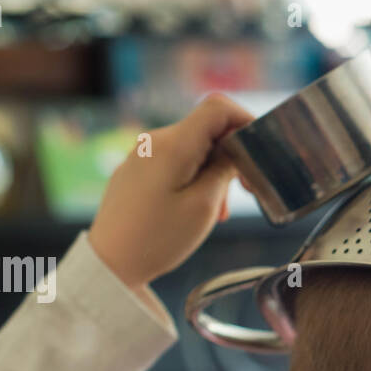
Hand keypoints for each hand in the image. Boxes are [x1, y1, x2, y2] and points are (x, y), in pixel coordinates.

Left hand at [88, 93, 253, 291]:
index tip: (260, 151)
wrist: (111, 262)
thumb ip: (224, 170)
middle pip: (207, 129)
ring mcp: (143, 153)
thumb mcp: (204, 206)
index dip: (245, 121)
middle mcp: (155, 140)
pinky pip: (174, 161)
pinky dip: (193, 177)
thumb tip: (234, 150)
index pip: (218, 107)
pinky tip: (194, 209)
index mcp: (174, 144)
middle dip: (231, 156)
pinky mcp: (136, 168)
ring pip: (192, 147)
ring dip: (212, 172)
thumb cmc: (158, 239)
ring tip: (215, 211)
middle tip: (245, 192)